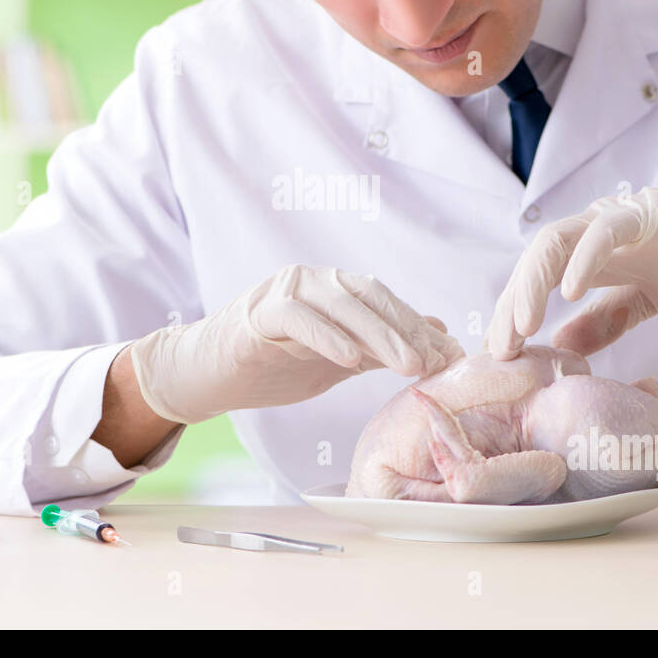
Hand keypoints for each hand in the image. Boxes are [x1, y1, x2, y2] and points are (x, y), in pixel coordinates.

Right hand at [131, 264, 464, 423]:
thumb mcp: (337, 358)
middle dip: (406, 328)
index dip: (419, 327)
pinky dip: (326, 336)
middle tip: (434, 362)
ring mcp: (283, 291)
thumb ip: (380, 346)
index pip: (385, 301)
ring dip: (377, 334)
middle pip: (368, 296)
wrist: (206, 376)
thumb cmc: (271, 365)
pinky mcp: (256, 313)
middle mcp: (312, 281)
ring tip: (406, 364)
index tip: (450, 357)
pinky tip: (350, 359)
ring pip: (339, 303)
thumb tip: (437, 337)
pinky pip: (297, 318)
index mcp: (333, 290)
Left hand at [488, 168, 657, 358]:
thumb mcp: (639, 301)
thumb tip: (560, 345)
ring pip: (555, 242)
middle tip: (502, 350)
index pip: (533, 282)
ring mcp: (614, 221)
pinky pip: (605, 232)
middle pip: (533, 261)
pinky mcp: (645, 216)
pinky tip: (569, 292)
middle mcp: (588, 232)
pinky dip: (583, 259)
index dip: (510, 316)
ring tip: (525, 325)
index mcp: (583, 254)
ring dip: (534, 284)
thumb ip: (602, 321)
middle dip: (511, 305)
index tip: (499, 356)